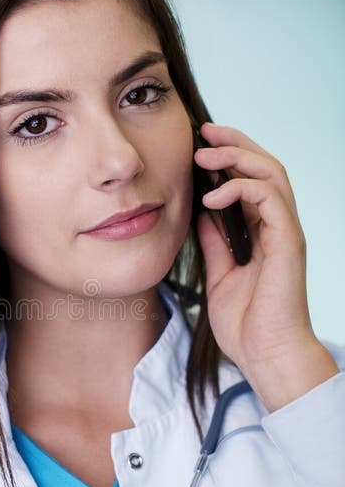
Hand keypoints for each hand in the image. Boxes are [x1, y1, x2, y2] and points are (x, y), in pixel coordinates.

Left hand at [194, 121, 337, 410]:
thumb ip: (213, 242)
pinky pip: (270, 199)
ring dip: (236, 157)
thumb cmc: (245, 323)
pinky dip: (241, 189)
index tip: (197, 144)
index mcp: (261, 231)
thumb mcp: (218, 274)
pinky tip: (212, 196)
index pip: (250, 179)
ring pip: (271, 173)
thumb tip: (199, 213)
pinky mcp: (289, 241)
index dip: (228, 156)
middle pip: (264, 166)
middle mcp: (277, 225)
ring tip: (203, 155)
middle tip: (202, 131)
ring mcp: (285, 232)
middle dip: (234, 142)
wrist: (264, 355)